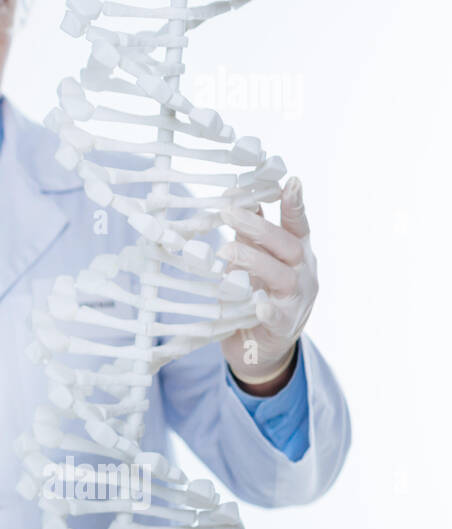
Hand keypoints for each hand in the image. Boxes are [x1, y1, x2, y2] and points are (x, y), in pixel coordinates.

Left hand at [218, 177, 317, 390]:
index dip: (295, 204)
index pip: (298, 225)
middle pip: (287, 245)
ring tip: (225, 252)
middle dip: (258, 227)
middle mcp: (303, 273)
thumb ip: (249, 235)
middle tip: (227, 213)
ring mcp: (297, 301)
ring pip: (282, 276)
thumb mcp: (254, 260)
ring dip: (253, 261)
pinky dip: (268, 310)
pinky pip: (276, 316)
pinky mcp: (284, 327)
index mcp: (296, 253)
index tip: (291, 181)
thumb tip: (237, 199)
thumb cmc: (256, 294)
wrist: (260, 347)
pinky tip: (258, 306)